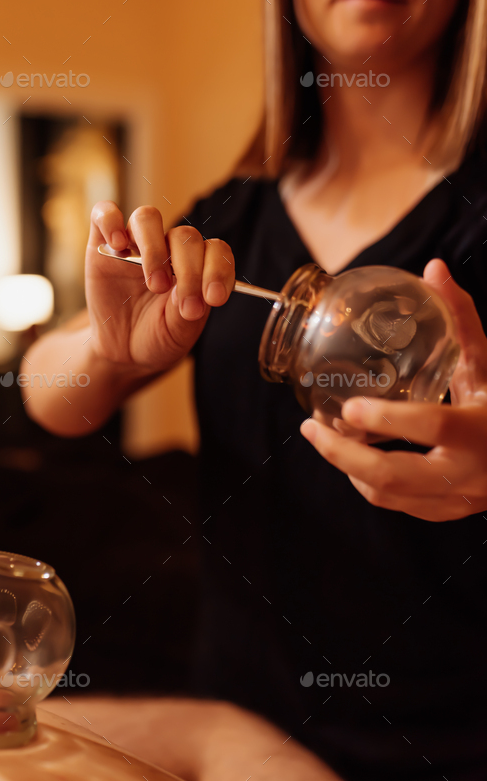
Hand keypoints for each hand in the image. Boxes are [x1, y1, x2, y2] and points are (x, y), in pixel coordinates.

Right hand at [85, 201, 234, 373]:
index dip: (218, 270)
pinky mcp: (102, 245)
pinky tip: (118, 245)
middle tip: (184, 307)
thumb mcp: (178, 333)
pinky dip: (111, 221)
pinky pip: (105, 213)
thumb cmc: (157, 337)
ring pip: (148, 218)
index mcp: (196, 266)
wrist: (122, 352)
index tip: (214, 298)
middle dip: (189, 272)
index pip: (215, 250)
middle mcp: (168, 248)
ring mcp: (135, 244)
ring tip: (155, 285)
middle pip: (184, 236)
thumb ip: (187, 310)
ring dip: (155, 250)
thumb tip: (192, 292)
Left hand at [300, 259, 486, 520]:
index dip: (388, 417)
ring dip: (348, 466)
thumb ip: (461, 320)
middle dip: (342, 454)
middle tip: (311, 427)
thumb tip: (433, 269)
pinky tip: (352, 456)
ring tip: (323, 436)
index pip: (432, 424)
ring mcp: (456, 499)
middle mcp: (469, 473)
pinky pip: (396, 503)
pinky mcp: (445, 511)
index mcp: (481, 430)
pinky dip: (367, 481)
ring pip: (388, 495)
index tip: (349, 405)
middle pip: (392, 476)